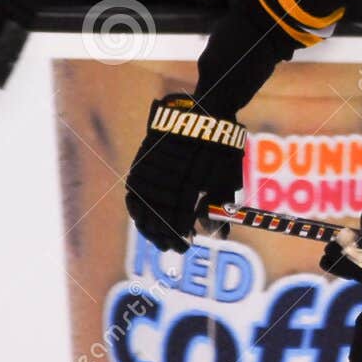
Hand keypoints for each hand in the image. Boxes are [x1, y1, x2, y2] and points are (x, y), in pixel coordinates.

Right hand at [124, 94, 246, 253]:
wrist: (206, 114)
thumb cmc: (221, 149)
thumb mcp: (227, 180)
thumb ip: (219, 210)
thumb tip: (219, 236)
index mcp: (186, 185)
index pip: (175, 222)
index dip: (178, 237)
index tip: (186, 246)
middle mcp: (164, 179)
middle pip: (156, 219)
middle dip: (164, 236)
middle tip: (175, 247)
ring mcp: (150, 170)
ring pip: (141, 208)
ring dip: (149, 227)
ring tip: (159, 238)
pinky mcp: (142, 162)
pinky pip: (133, 192)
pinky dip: (138, 209)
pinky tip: (144, 219)